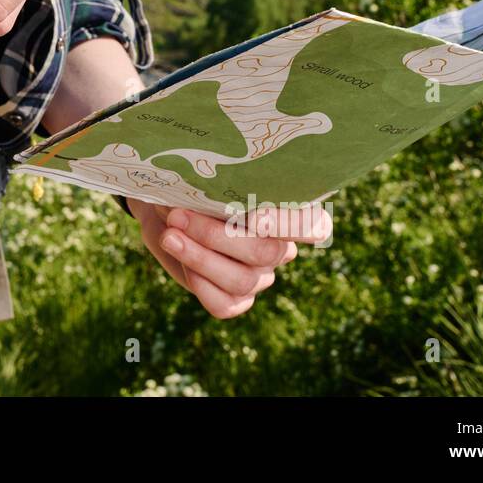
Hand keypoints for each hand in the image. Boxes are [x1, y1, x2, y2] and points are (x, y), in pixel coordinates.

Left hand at [127, 200, 330, 318]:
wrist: (166, 208)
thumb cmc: (193, 184)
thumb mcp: (204, 178)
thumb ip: (218, 187)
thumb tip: (210, 193)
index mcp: (285, 213)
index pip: (316, 225)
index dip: (294, 225)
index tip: (256, 215)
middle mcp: (279, 248)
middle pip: (265, 253)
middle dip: (216, 236)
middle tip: (177, 216)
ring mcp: (259, 277)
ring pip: (241, 281)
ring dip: (199, 258)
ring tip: (170, 235)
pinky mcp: (235, 299)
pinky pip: (225, 305)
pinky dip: (198, 283)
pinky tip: (177, 255)